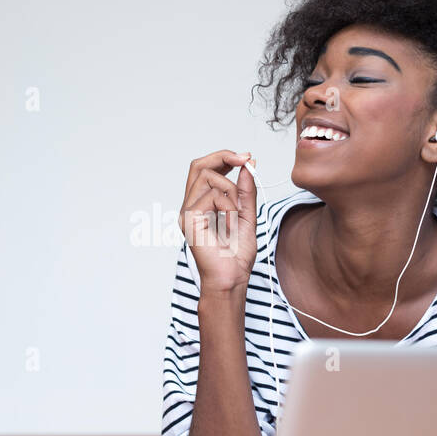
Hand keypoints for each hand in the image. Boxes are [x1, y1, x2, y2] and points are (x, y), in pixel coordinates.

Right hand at [177, 150, 258, 294]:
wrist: (231, 279)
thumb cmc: (236, 255)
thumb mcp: (247, 215)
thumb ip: (246, 191)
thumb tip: (249, 164)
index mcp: (201, 205)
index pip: (204, 170)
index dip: (223, 157)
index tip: (246, 157)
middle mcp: (190, 206)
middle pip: (198, 166)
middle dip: (223, 156)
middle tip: (245, 159)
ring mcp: (187, 212)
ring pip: (208, 178)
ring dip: (232, 191)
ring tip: (238, 214)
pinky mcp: (189, 219)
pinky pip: (213, 197)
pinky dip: (230, 208)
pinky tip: (231, 226)